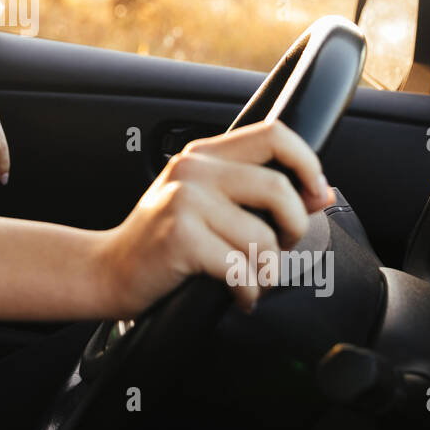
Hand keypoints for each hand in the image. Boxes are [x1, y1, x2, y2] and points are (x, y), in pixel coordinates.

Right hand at [95, 119, 334, 317]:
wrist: (108, 270)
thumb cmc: (162, 241)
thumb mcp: (206, 204)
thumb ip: (256, 194)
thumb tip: (320, 193)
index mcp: (203, 154)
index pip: (274, 134)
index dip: (307, 163)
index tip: (314, 194)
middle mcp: (193, 169)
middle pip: (278, 188)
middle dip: (293, 229)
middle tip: (278, 249)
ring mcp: (184, 201)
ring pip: (262, 237)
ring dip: (266, 272)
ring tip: (250, 280)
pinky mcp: (180, 237)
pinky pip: (241, 269)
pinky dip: (248, 292)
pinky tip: (237, 295)